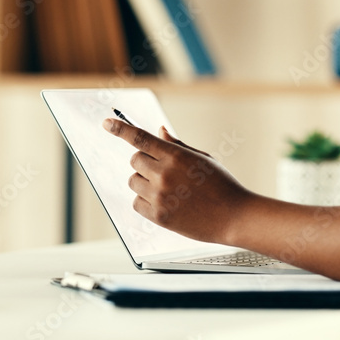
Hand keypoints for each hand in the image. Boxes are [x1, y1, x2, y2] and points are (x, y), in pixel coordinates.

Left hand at [102, 119, 254, 243]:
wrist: (234, 216)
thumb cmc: (222, 185)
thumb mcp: (203, 158)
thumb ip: (177, 146)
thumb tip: (159, 131)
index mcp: (176, 156)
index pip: (140, 138)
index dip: (120, 129)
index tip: (106, 123)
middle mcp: (164, 174)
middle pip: (134, 160)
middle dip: (144, 162)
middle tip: (161, 169)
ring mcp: (159, 196)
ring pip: (133, 181)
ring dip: (144, 182)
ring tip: (168, 189)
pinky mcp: (158, 216)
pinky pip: (136, 203)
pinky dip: (145, 201)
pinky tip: (165, 202)